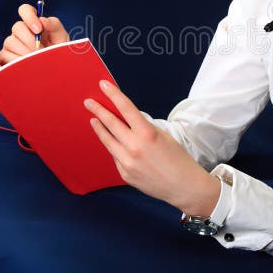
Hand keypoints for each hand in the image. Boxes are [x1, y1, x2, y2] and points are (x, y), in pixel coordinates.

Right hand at [0, 3, 68, 63]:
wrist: (56, 69)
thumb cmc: (58, 51)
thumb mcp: (61, 36)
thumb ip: (54, 25)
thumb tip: (42, 20)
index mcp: (34, 23)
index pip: (25, 10)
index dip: (29, 17)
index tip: (39, 29)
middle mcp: (20, 31)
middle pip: (17, 27)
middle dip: (30, 40)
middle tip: (40, 50)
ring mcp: (12, 43)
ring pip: (11, 41)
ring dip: (25, 51)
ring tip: (36, 59)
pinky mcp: (5, 56)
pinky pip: (5, 55)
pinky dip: (17, 60)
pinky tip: (27, 64)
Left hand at [85, 80, 220, 215]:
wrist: (183, 187)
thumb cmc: (178, 159)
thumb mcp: (163, 136)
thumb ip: (143, 128)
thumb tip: (127, 121)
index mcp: (146, 134)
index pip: (125, 108)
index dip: (113, 94)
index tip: (103, 85)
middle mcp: (133, 147)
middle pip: (111, 123)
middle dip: (98, 110)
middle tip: (89, 102)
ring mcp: (127, 163)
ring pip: (108, 141)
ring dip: (100, 129)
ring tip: (93, 120)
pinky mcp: (124, 174)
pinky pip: (116, 157)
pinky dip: (114, 148)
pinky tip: (115, 144)